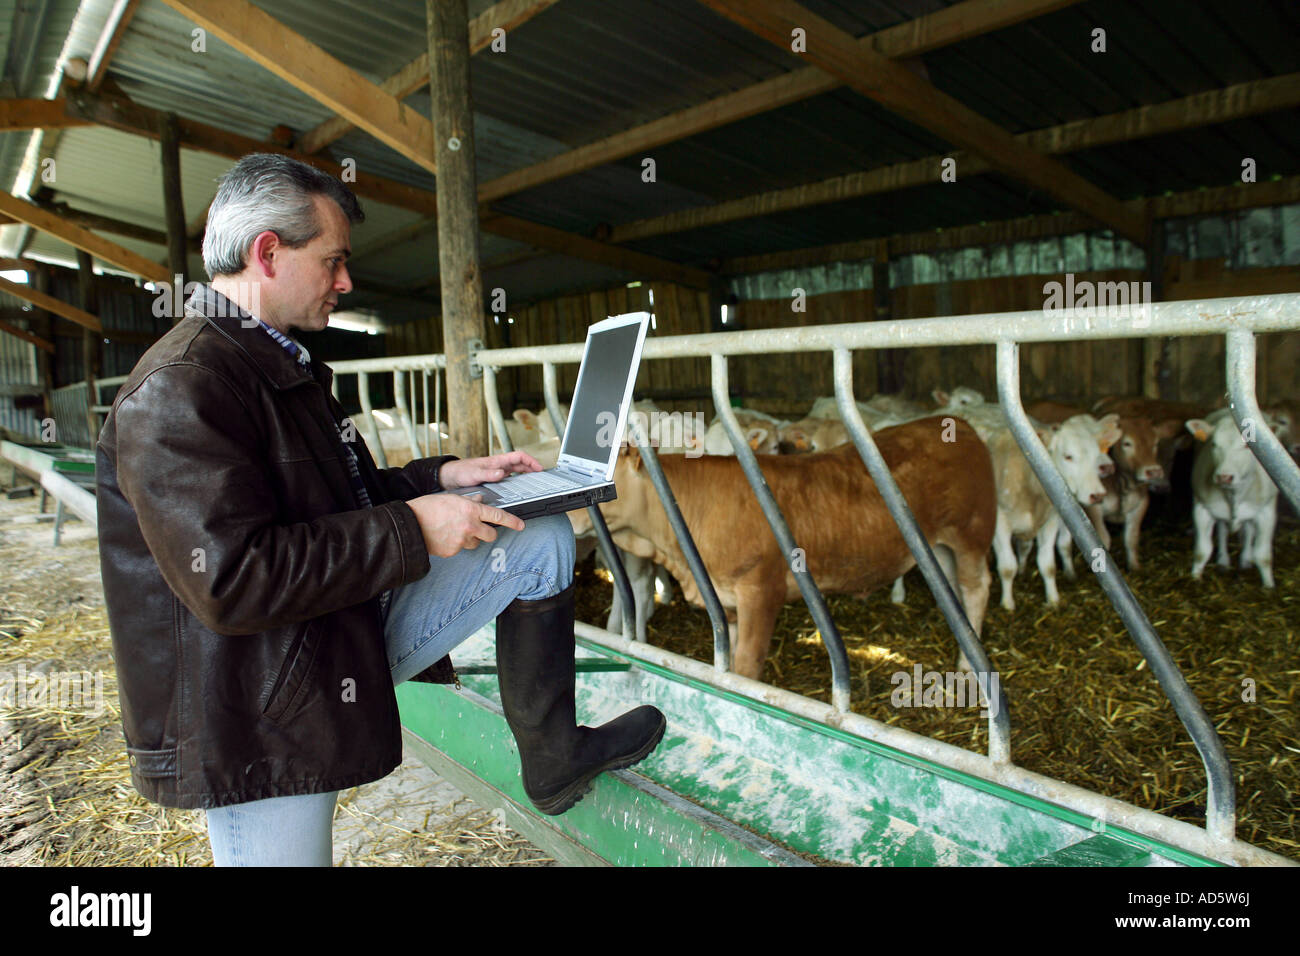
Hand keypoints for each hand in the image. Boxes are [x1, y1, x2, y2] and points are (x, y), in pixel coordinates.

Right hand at [407, 492, 524, 557]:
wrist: (410, 524)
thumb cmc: (427, 508)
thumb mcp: (451, 498)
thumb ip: (469, 501)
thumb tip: (480, 500)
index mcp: (471, 509)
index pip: (498, 516)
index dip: (512, 522)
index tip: (520, 525)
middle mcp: (470, 526)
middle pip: (491, 535)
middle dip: (488, 532)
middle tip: (478, 528)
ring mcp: (462, 540)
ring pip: (475, 542)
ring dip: (470, 538)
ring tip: (454, 530)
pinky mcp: (454, 551)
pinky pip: (461, 549)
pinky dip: (456, 544)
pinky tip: (445, 536)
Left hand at [439, 452, 541, 490]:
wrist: (449, 476)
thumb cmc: (460, 472)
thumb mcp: (474, 474)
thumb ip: (488, 474)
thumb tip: (502, 473)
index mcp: (496, 461)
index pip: (518, 456)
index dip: (530, 460)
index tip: (538, 467)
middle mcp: (498, 465)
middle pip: (520, 463)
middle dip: (532, 467)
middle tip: (541, 475)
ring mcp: (496, 471)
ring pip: (515, 470)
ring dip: (526, 473)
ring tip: (534, 480)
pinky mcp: (493, 478)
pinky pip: (509, 477)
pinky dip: (517, 480)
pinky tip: (519, 487)